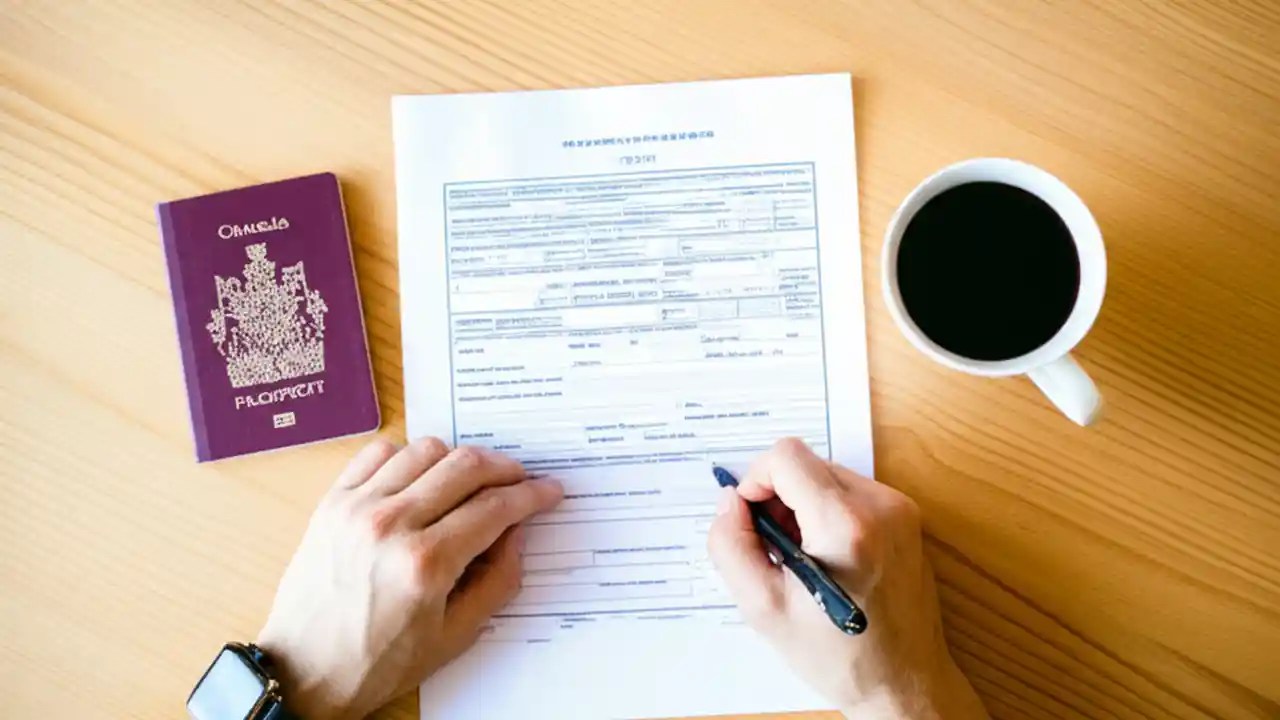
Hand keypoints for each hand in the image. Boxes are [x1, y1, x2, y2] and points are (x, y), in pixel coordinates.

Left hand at [256, 438, 562, 719]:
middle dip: (505, 468)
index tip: (548, 491)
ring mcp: (357, 508)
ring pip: (425, 450)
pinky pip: (379, 453)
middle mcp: (391, 525)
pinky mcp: (332, 503)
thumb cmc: (378, 663)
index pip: (495, 507)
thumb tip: (516, 532)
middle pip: (466, 466)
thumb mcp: (455, 636)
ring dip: (458, 460)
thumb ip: (498, 580)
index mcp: (426, 564)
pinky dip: (408, 456)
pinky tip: (420, 478)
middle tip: (519, 480)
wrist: (304, 671)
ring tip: (470, 481)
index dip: (531, 495)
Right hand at [707, 439, 986, 719]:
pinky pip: (851, 492)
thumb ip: (732, 546)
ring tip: (800, 559)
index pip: (785, 457)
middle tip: (774, 549)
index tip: (750, 519)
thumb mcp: (763, 608)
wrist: (904, 684)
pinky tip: (825, 558)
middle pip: (805, 464)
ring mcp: (899, 509)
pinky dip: (827, 513)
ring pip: (826, 476)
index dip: (755, 481)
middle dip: (778, 498)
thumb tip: (730, 502)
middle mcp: (879, 506)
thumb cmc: (838, 657)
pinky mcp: (906, 517)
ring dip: (802, 506)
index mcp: (844, 525)